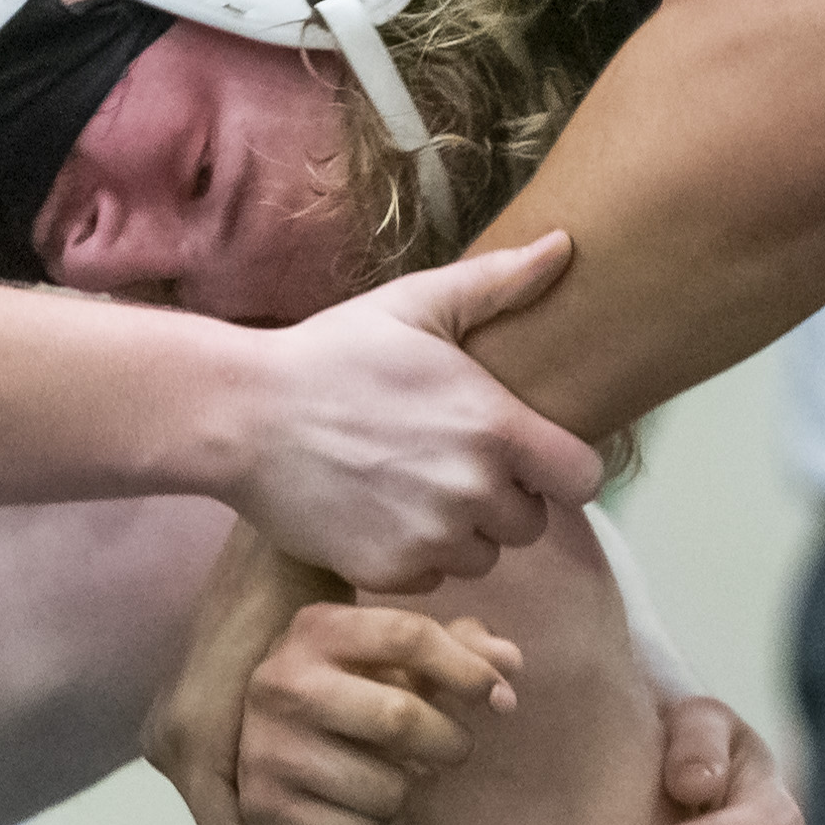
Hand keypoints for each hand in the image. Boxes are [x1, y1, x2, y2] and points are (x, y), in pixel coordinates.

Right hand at [226, 233, 604, 595]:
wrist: (243, 415)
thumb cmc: (332, 354)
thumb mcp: (414, 305)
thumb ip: (498, 283)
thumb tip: (565, 245)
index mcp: (494, 426)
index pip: (582, 479)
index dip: (560, 468)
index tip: (528, 454)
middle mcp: (473, 491)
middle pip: (532, 523)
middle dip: (505, 499)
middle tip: (454, 463)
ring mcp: (430, 538)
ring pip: (483, 556)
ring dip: (463, 532)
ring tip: (414, 487)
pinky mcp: (388, 572)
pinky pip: (433, 579)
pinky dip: (416, 556)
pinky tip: (381, 513)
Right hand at [232, 603, 522, 824]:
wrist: (263, 752)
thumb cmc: (350, 695)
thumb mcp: (393, 661)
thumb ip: (456, 650)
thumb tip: (511, 661)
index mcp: (315, 630)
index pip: (406, 635)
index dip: (466, 668)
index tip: (499, 697)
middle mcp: (281, 684)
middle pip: (399, 717)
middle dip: (449, 741)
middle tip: (458, 749)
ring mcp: (267, 749)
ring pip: (389, 787)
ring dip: (415, 791)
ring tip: (403, 778)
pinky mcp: (267, 809)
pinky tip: (371, 810)